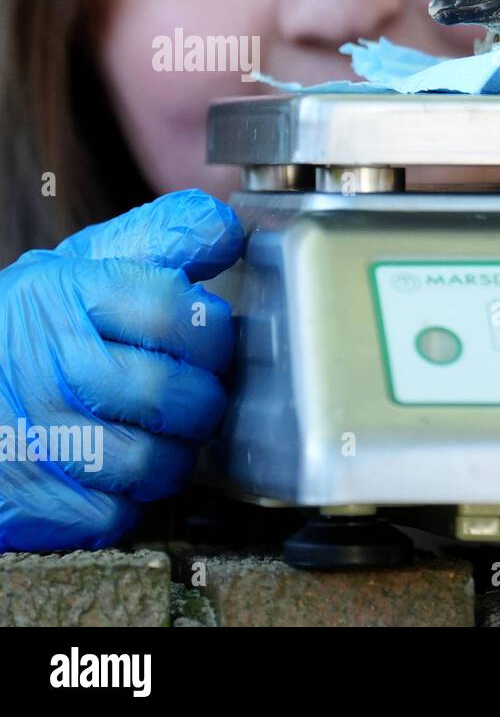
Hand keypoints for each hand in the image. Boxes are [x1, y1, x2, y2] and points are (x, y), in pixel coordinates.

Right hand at [0, 190, 243, 551]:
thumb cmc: (34, 327)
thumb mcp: (86, 263)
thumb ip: (162, 238)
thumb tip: (226, 229)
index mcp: (62, 295)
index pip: (174, 313)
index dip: (210, 333)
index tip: (208, 339)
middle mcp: (43, 365)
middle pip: (170, 394)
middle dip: (200, 399)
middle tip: (191, 393)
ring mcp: (33, 438)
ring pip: (151, 462)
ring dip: (172, 453)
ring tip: (157, 432)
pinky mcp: (31, 500)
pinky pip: (118, 513)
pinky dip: (130, 497)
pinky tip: (117, 469)